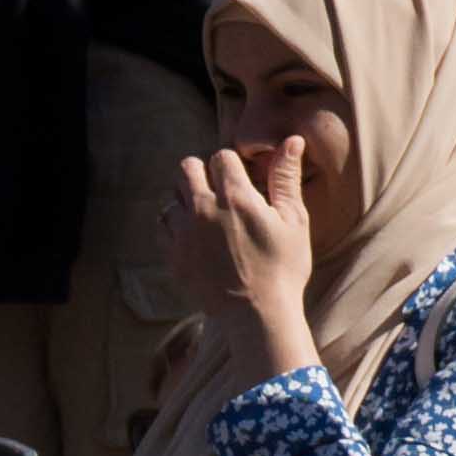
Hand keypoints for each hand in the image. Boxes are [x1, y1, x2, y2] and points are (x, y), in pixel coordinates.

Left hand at [170, 139, 317, 336]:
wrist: (257, 316)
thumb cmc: (283, 267)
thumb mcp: (293, 220)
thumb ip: (286, 178)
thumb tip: (292, 140)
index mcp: (236, 197)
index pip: (221, 158)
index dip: (231, 166)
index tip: (240, 182)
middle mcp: (203, 210)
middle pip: (187, 169)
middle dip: (202, 174)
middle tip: (217, 192)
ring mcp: (183, 235)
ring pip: (171, 198)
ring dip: (186, 200)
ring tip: (206, 217)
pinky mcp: (173, 257)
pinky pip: (162, 227)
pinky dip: (174, 225)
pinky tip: (193, 236)